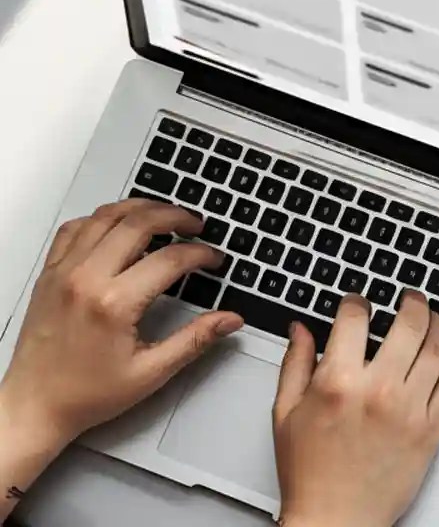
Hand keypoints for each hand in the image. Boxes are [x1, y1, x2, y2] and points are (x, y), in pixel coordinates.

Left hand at [0, 199, 242, 518]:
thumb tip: (229, 320)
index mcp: (114, 304)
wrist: (34, 406)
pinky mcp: (49, 273)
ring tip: (164, 214)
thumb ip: (195, 340)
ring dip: (140, 208)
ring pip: (105, 216)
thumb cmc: (86, 394)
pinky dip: (101, 218)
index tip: (214, 259)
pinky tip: (118, 225)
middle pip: (138, 223)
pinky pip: (75, 228)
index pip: (170, 259)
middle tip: (195, 224)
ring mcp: (63, 272)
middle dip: (175, 216)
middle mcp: (86, 279)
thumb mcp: (151, 372)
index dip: (201, 254)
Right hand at [273, 291, 438, 526]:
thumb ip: (295, 363)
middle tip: (411, 298)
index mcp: (338, 382)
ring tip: (433, 317)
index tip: (358, 302)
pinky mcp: (431, 428)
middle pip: (409, 325)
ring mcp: (410, 409)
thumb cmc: (310, 473)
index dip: (357, 302)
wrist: (337, 519)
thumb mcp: (285, 413)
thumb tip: (301, 328)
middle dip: (412, 303)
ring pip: (437, 348)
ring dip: (438, 324)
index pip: (356, 318)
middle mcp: (379, 390)